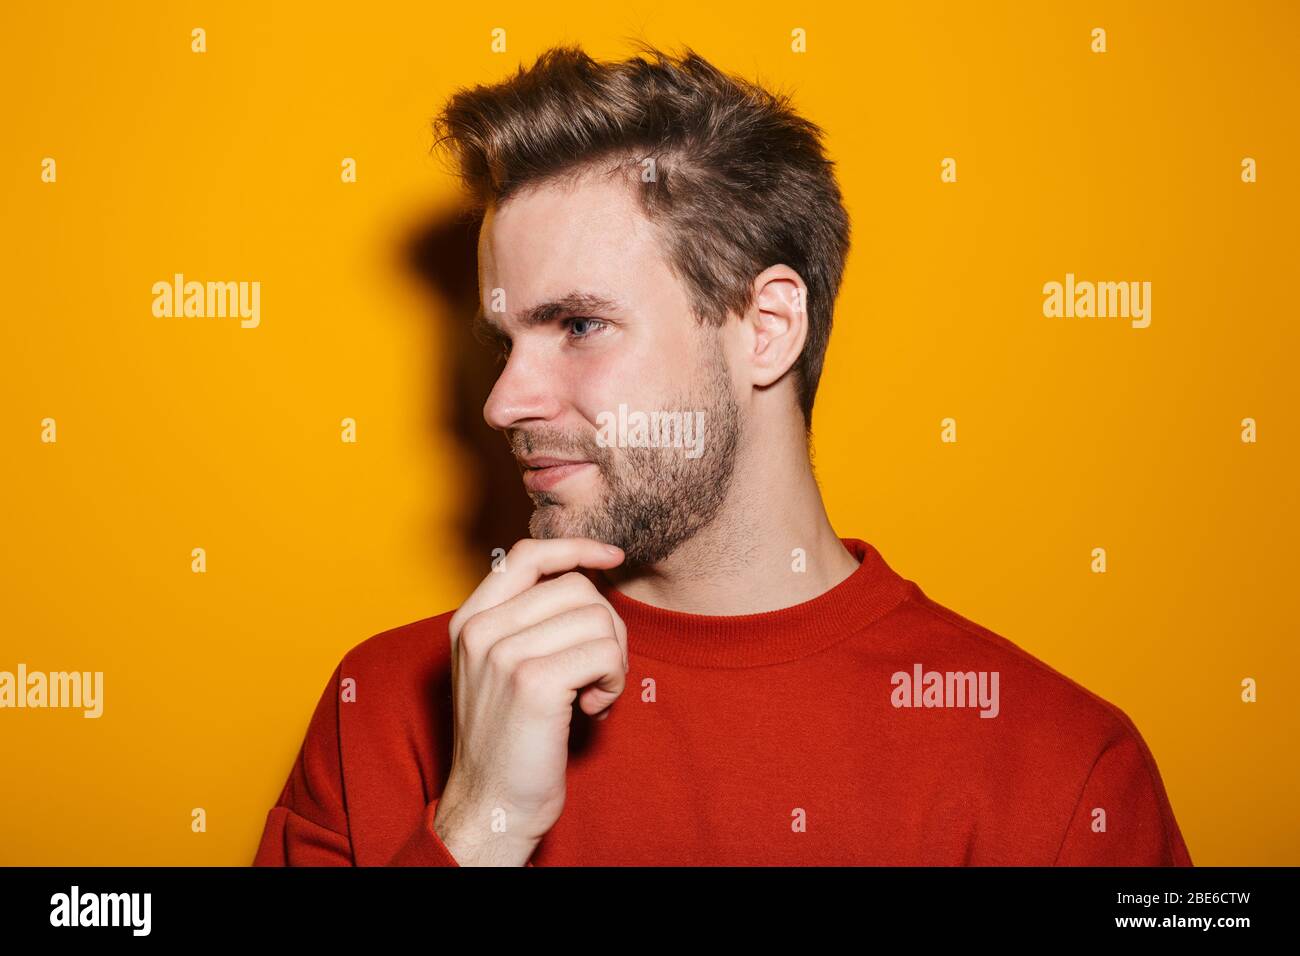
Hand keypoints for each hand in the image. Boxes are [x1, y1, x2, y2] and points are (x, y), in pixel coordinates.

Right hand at [432, 537, 627, 864]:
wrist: (492, 805)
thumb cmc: (510, 739)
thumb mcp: (501, 669)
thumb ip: (528, 623)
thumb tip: (587, 578)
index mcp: (469, 620)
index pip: (527, 553)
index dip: (576, 548)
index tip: (612, 557)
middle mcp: (480, 630)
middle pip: (577, 587)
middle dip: (606, 627)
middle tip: (598, 672)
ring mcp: (503, 654)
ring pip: (599, 619)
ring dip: (614, 660)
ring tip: (593, 694)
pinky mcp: (533, 681)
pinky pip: (605, 653)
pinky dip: (614, 682)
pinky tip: (593, 709)